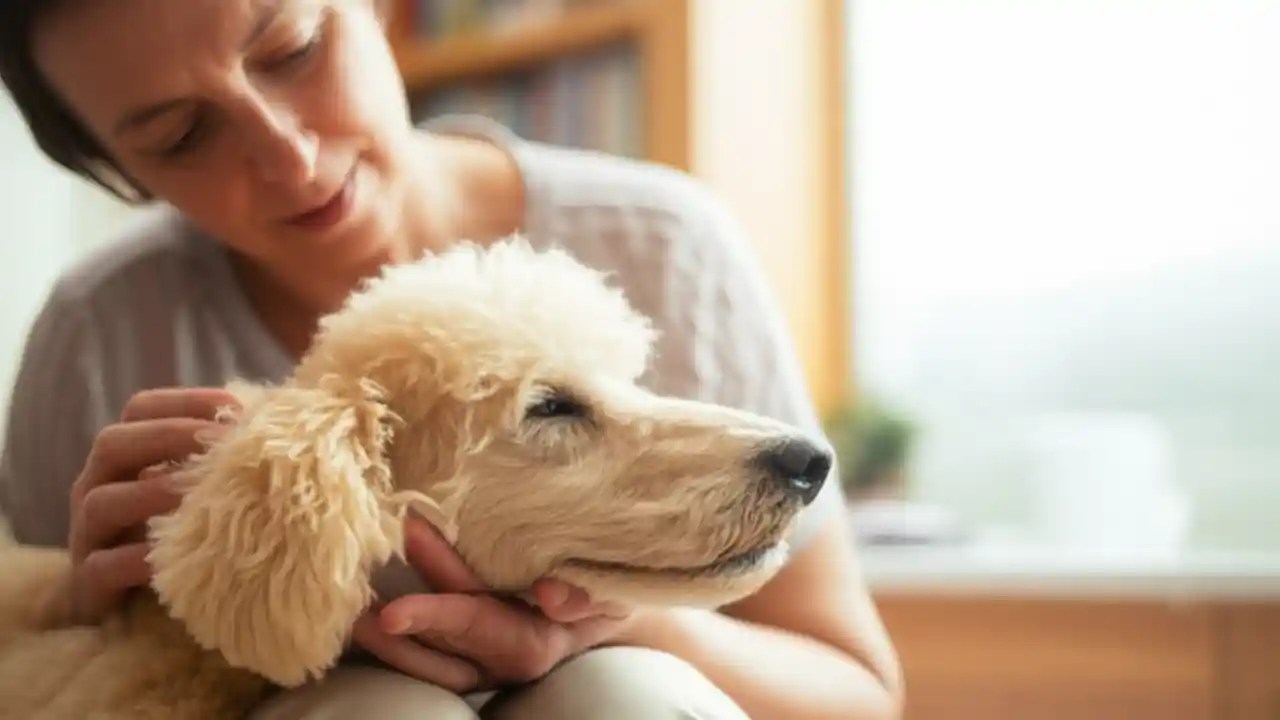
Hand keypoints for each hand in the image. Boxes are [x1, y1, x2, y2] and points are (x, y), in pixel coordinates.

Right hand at [49, 388, 237, 626]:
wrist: (145, 611)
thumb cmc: (188, 534)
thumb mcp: (202, 489)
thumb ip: (224, 455)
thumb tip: (278, 416)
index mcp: (126, 456)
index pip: (141, 409)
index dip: (185, 401)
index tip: (235, 408)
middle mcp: (97, 487)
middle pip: (112, 444)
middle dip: (168, 436)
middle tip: (219, 442)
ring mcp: (87, 536)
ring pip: (102, 502)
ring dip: (151, 493)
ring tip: (195, 492)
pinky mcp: (88, 585)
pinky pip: (103, 566)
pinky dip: (136, 559)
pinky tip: (173, 556)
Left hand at [351, 515, 633, 692]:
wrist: (616, 612)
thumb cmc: (611, 591)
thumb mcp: (613, 591)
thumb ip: (587, 594)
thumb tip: (548, 595)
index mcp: (534, 640)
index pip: (476, 621)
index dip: (434, 613)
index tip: (393, 611)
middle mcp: (501, 657)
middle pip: (442, 639)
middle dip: (399, 615)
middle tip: (356, 587)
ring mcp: (483, 658)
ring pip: (429, 657)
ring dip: (389, 641)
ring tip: (351, 615)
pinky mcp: (471, 651)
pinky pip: (432, 653)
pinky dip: (401, 638)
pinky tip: (370, 612)